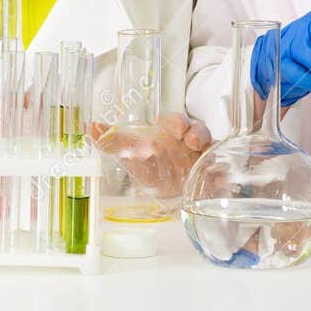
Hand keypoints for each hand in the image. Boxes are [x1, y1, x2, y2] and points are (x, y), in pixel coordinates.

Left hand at [89, 111, 209, 200]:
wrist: (166, 190)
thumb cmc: (149, 164)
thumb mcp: (130, 154)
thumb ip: (111, 141)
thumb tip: (90, 125)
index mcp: (169, 132)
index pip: (176, 121)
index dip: (177, 121)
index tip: (175, 128)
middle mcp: (188, 141)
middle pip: (197, 130)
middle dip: (196, 132)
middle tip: (192, 141)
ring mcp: (201, 156)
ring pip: (211, 146)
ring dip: (209, 149)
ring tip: (202, 154)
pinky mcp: (211, 174)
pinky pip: (220, 170)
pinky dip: (221, 174)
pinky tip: (218, 179)